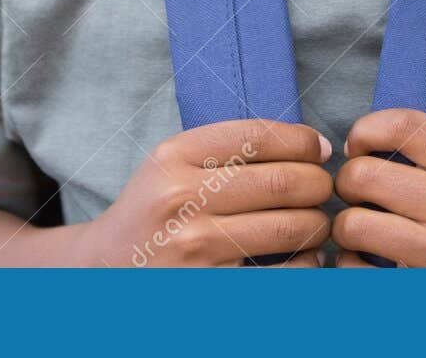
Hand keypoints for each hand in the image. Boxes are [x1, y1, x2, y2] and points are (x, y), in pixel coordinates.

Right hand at [76, 119, 333, 266]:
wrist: (100, 274)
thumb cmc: (151, 214)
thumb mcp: (170, 165)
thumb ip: (227, 149)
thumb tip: (314, 146)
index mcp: (172, 157)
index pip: (259, 135)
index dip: (302, 140)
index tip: (319, 149)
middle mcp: (181, 199)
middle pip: (284, 181)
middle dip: (319, 184)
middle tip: (325, 189)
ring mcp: (194, 248)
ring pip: (291, 227)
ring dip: (318, 224)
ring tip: (318, 223)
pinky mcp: (210, 289)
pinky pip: (284, 275)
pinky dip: (309, 264)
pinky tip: (308, 257)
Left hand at [331, 109, 425, 266]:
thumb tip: (361, 142)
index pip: (400, 125)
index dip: (364, 130)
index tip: (359, 146)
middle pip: (363, 175)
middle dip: (347, 183)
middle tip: (355, 192)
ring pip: (353, 225)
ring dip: (344, 226)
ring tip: (357, 228)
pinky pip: (358, 275)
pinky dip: (347, 266)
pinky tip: (360, 261)